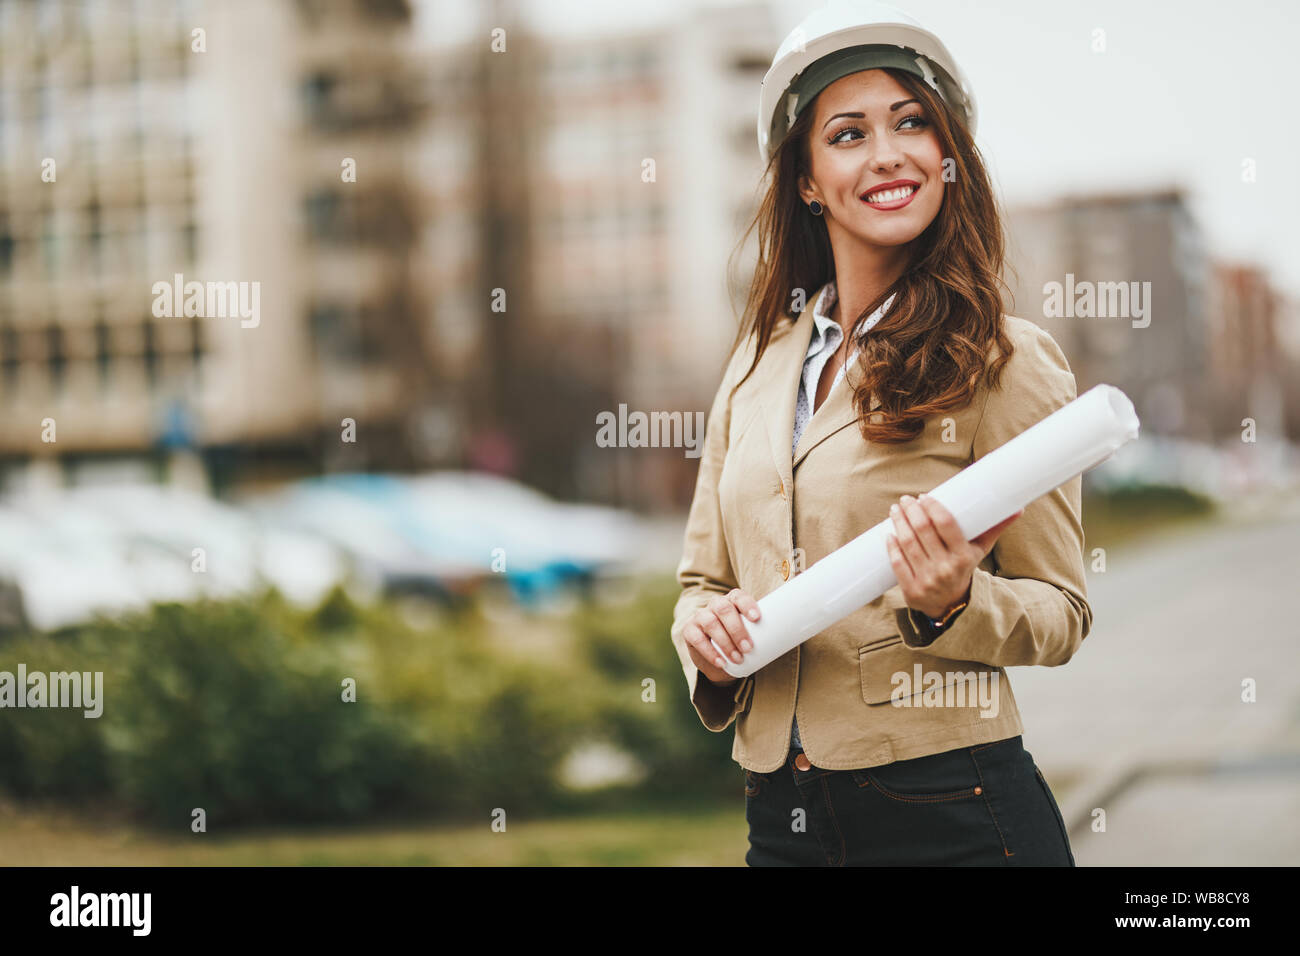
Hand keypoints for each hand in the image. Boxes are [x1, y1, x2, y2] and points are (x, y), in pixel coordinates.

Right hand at [681, 588, 760, 684]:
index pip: (738, 596)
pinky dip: (710, 652)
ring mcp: (700, 616)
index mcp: (732, 601)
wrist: (717, 659)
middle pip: (724, 609)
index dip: (747, 605)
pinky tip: (721, 662)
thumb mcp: (751, 635)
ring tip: (737, 658)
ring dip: (725, 642)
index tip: (757, 618)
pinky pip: (697, 639)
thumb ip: (764, 631)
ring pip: (710, 622)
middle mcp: (715, 604)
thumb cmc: (738, 643)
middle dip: (737, 629)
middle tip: (748, 648)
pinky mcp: (689, 631)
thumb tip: (791, 637)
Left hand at [886, 493, 1021, 619]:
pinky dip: (891, 546)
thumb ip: (994, 528)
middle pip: (923, 531)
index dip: (932, 507)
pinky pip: (897, 563)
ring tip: (896, 510)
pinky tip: (889, 533)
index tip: (924, 497)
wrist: (952, 605)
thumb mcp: (980, 551)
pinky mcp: (911, 590)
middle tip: (906, 499)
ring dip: (899, 522)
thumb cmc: (964, 568)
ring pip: (908, 544)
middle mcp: (946, 568)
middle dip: (911, 510)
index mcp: (964, 556)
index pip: (945, 524)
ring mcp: (927, 580)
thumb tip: (1019, 509)